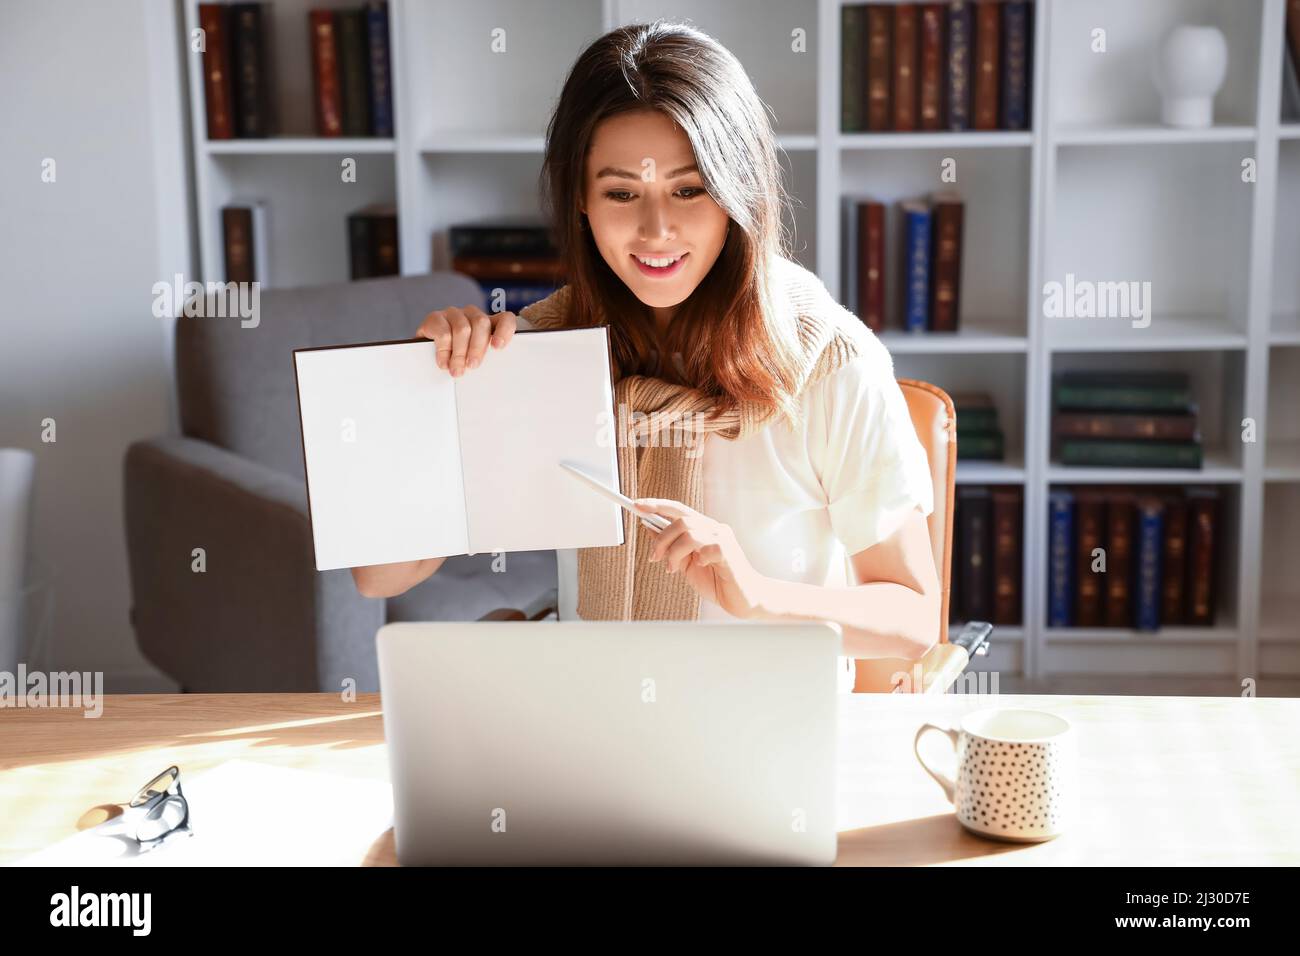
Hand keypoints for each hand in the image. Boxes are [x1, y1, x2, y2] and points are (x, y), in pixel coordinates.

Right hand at [416, 305, 516, 376]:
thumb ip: (483, 359)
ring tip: (456, 370)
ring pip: (462, 328)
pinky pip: (443, 332)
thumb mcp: (473, 359)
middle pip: (481, 323)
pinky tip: (443, 363)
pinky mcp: (435, 318)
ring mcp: (453, 314)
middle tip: (472, 366)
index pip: (505, 319)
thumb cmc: (456, 359)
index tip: (498, 347)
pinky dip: (444, 351)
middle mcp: (471, 314)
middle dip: (477, 347)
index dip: (505, 330)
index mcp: (488, 324)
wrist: (426, 357)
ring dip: (459, 353)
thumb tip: (490, 376)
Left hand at [635, 498, 768, 619]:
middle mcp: (713, 528)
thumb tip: (650, 529)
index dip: (657, 505)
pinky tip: (701, 567)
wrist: (744, 599)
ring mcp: (722, 538)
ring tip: (673, 568)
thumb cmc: (718, 581)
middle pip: (680, 520)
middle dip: (661, 538)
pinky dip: (697, 558)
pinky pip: (706, 547)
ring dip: (674, 552)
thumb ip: (672, 547)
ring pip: (689, 532)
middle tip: (654, 557)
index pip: (678, 509)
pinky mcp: (728, 552)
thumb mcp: (686, 564)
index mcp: (703, 528)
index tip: (637, 505)